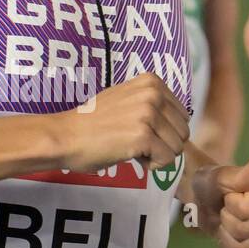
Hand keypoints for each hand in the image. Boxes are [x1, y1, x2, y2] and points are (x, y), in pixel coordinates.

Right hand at [57, 72, 189, 173]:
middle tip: (136, 143)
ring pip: (177, 147)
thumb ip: (152, 104)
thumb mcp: (126, 99)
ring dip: (157, 155)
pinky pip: (166, 159)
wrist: (66, 136)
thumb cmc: (92, 123)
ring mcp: (148, 114)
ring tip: (131, 148)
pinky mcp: (142, 135)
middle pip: (183, 132)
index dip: (164, 131)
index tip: (139, 131)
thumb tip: (178, 124)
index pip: (182, 116)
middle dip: (164, 144)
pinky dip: (151, 165)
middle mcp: (153, 93)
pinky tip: (130, 156)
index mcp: (152, 82)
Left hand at [190, 152, 248, 247]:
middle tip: (226, 209)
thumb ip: (243, 174)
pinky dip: (227, 247)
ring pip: (243, 247)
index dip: (230, 204)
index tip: (229, 196)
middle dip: (226, 220)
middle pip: (244, 230)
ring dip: (226, 235)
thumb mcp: (222, 176)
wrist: (203, 201)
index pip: (245, 210)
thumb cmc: (213, 184)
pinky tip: (228, 235)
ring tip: (227, 222)